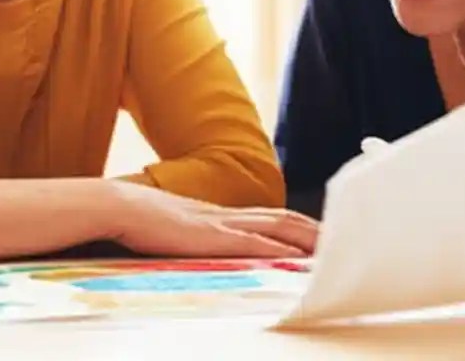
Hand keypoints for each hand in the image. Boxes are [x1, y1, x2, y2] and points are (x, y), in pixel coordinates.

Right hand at [106, 181, 318, 257]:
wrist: (118, 206)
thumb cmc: (139, 221)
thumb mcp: (174, 228)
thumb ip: (192, 235)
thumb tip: (197, 243)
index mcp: (220, 214)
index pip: (271, 216)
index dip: (300, 226)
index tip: (323, 234)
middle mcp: (227, 215)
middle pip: (284, 218)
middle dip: (316, 230)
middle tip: (346, 240)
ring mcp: (221, 224)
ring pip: (277, 226)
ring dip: (307, 238)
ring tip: (334, 247)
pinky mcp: (211, 236)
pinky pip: (253, 243)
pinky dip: (278, 249)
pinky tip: (294, 258)